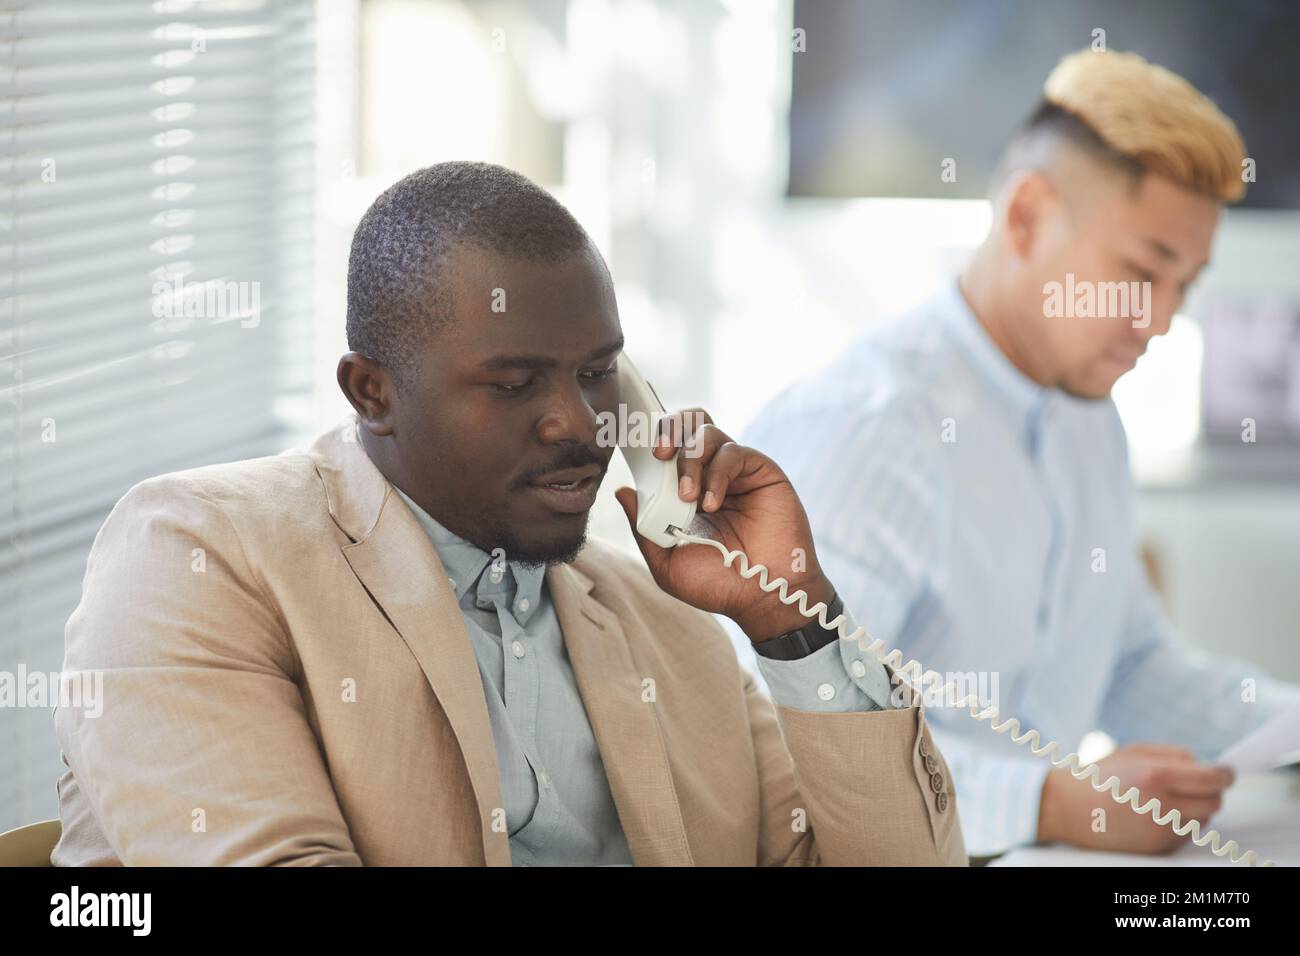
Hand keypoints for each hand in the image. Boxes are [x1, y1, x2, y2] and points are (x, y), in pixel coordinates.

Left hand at [613, 408, 834, 642]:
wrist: (763, 596)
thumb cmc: (718, 584)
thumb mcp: (668, 562)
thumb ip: (644, 527)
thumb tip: (623, 491)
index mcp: (684, 490)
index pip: (665, 447)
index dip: (649, 438)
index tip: (631, 444)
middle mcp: (709, 474)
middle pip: (686, 424)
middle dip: (668, 429)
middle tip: (659, 455)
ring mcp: (735, 471)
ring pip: (706, 430)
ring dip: (690, 459)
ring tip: (689, 497)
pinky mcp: (761, 471)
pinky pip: (733, 452)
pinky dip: (717, 473)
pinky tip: (713, 503)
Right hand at [1037, 743, 1233, 852]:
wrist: (1068, 808)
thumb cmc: (1100, 777)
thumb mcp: (1135, 752)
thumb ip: (1175, 755)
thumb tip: (1209, 765)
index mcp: (1156, 775)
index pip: (1214, 779)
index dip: (1225, 775)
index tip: (1227, 772)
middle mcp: (1162, 806)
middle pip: (1215, 802)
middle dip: (1210, 791)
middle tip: (1196, 784)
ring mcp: (1161, 830)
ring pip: (1203, 819)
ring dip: (1195, 808)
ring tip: (1166, 799)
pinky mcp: (1158, 847)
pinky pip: (1186, 834)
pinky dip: (1180, 823)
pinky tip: (1155, 814)